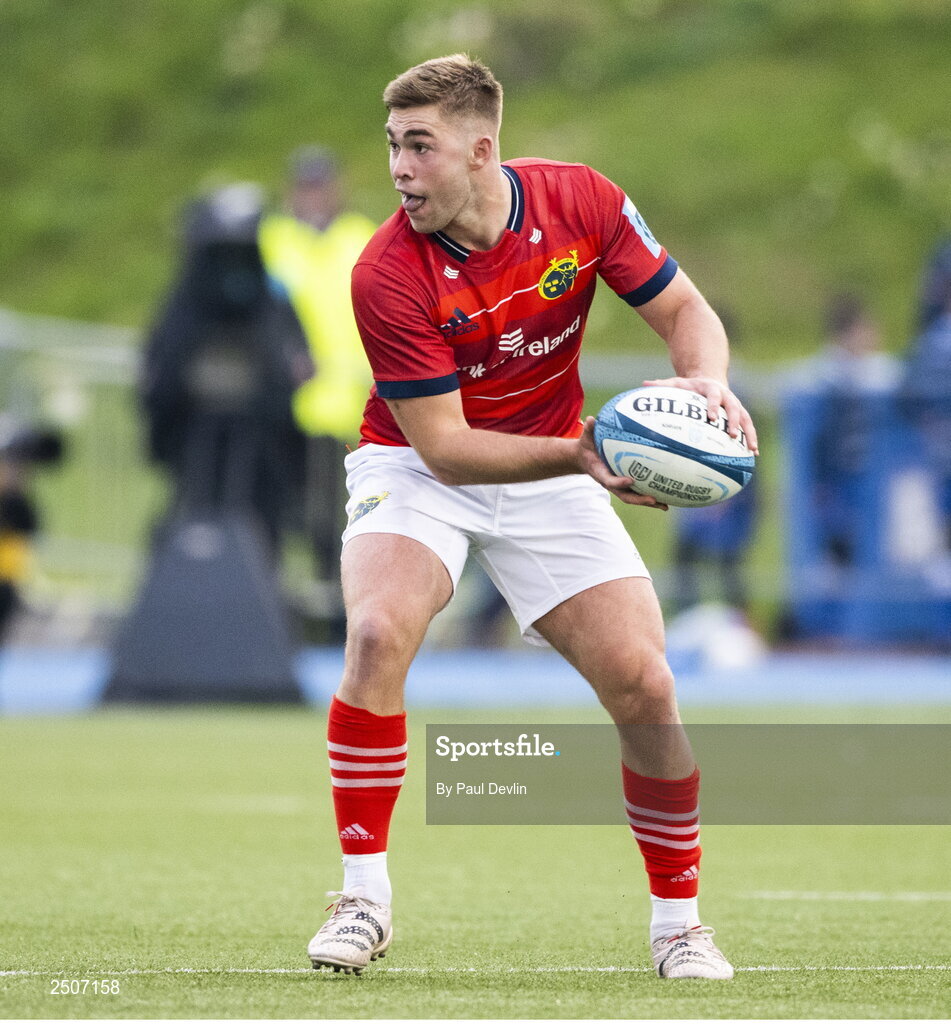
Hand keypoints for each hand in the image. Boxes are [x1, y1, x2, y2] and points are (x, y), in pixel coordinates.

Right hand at [577, 417, 668, 508]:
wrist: (585, 458)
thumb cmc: (587, 447)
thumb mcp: (585, 438)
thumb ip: (589, 430)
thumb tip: (591, 419)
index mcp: (600, 474)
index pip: (609, 481)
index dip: (619, 482)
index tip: (630, 480)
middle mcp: (611, 483)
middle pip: (626, 495)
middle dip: (639, 499)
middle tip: (653, 499)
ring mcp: (620, 486)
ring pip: (635, 497)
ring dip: (649, 502)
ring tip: (665, 505)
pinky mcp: (626, 485)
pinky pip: (639, 491)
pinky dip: (652, 495)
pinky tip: (667, 495)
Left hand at [642, 376, 759, 453]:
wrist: (708, 379)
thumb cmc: (689, 385)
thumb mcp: (676, 382)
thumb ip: (662, 384)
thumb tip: (644, 385)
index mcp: (712, 388)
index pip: (714, 396)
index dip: (714, 406)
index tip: (711, 417)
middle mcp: (727, 396)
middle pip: (735, 408)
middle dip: (734, 422)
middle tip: (732, 436)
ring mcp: (735, 405)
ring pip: (746, 419)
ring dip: (750, 434)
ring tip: (752, 450)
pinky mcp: (740, 414)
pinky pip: (748, 427)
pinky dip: (751, 439)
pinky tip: (753, 455)